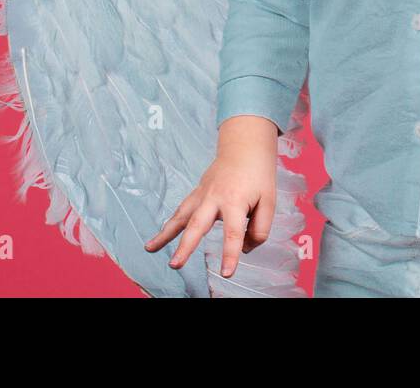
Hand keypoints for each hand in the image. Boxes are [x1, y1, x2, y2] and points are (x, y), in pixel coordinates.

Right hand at [143, 115, 278, 278]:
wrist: (245, 146)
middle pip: (197, 224)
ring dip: (165, 234)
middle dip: (185, 246)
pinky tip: (158, 237)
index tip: (227, 272)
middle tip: (175, 264)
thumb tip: (245, 248)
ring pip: (181, 216)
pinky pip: (181, 210)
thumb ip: (260, 228)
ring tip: (149, 248)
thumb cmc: (259, 174)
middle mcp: (214, 198)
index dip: (230, 254)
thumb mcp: (270, 200)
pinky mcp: (197, 193)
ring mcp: (202, 194)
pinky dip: (169, 224)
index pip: (233, 233)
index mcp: (236, 200)